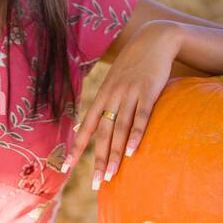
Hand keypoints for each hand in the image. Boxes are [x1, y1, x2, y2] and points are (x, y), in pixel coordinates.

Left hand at [61, 20, 181, 188]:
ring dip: (116, 154)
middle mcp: (113, 97)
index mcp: (103, 97)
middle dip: (99, 160)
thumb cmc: (132, 65)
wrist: (155, 38)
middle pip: (103, 133)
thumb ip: (99, 106)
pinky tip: (133, 152)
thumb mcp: (111, 83)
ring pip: (120, 129)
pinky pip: (141, 116)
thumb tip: (80, 126)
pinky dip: (137, 135)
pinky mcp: (148, 91)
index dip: (77, 148)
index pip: (87, 127)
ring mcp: (130, 94)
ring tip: (112, 175)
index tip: (67, 167)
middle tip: (96, 183)